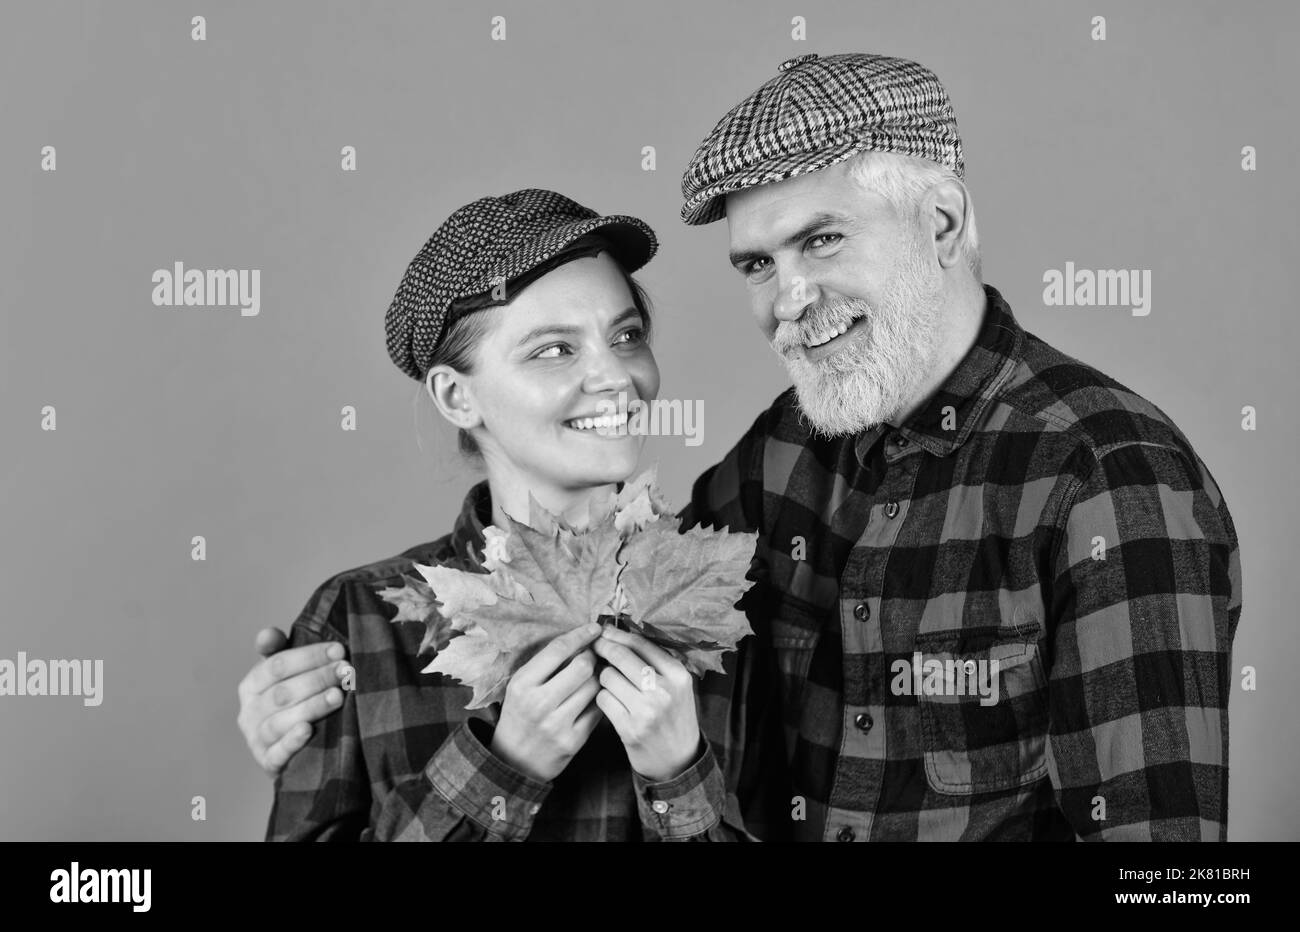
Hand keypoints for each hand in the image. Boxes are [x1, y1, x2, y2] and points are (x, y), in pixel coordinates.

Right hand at [236, 627, 349, 775]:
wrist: (293, 749)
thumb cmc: (292, 702)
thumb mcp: (285, 675)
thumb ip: (279, 651)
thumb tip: (268, 633)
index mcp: (251, 685)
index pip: (277, 665)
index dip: (309, 656)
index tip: (339, 649)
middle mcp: (249, 712)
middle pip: (282, 692)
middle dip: (317, 678)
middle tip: (346, 671)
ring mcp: (257, 739)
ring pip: (281, 721)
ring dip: (311, 706)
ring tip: (338, 696)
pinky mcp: (268, 762)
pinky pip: (278, 753)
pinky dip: (292, 741)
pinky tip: (309, 730)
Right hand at [489, 623, 603, 782]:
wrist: (514, 761)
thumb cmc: (520, 715)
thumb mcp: (521, 686)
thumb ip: (545, 665)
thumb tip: (580, 638)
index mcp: (522, 683)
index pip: (558, 649)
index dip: (580, 635)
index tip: (594, 628)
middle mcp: (538, 703)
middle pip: (582, 666)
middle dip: (592, 657)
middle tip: (593, 656)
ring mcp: (557, 723)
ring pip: (594, 687)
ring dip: (598, 678)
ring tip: (593, 677)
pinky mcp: (573, 740)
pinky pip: (598, 710)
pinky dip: (600, 700)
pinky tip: (595, 698)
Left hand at [593, 625, 700, 781]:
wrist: (679, 760)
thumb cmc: (674, 716)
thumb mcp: (677, 686)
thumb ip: (655, 662)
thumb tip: (618, 635)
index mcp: (678, 675)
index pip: (641, 644)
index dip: (617, 635)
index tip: (604, 632)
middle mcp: (664, 690)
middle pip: (620, 656)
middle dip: (603, 649)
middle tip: (595, 648)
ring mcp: (646, 711)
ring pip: (607, 677)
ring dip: (603, 678)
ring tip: (610, 684)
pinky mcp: (629, 729)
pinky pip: (603, 700)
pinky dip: (602, 698)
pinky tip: (610, 702)